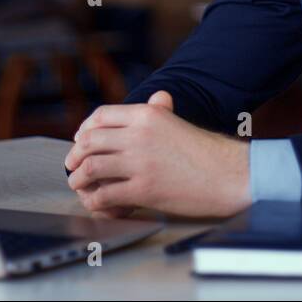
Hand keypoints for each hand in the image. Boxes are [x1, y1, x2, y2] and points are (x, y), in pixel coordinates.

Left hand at [63, 91, 250, 219]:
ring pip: (91, 167)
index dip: (84, 128)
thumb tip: (156, 98)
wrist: (229, 175)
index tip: (79, 140)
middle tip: (72, 165)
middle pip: (90, 140)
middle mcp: (140, 135)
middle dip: (75, 155)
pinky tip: (98, 203)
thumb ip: (161, 112)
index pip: (102, 116)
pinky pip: (105, 194)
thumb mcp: (178, 123)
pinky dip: (95, 201)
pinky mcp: (144, 189)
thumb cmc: (207, 153)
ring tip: (79, 185)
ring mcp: (140, 162)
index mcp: (148, 115)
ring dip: (79, 179)